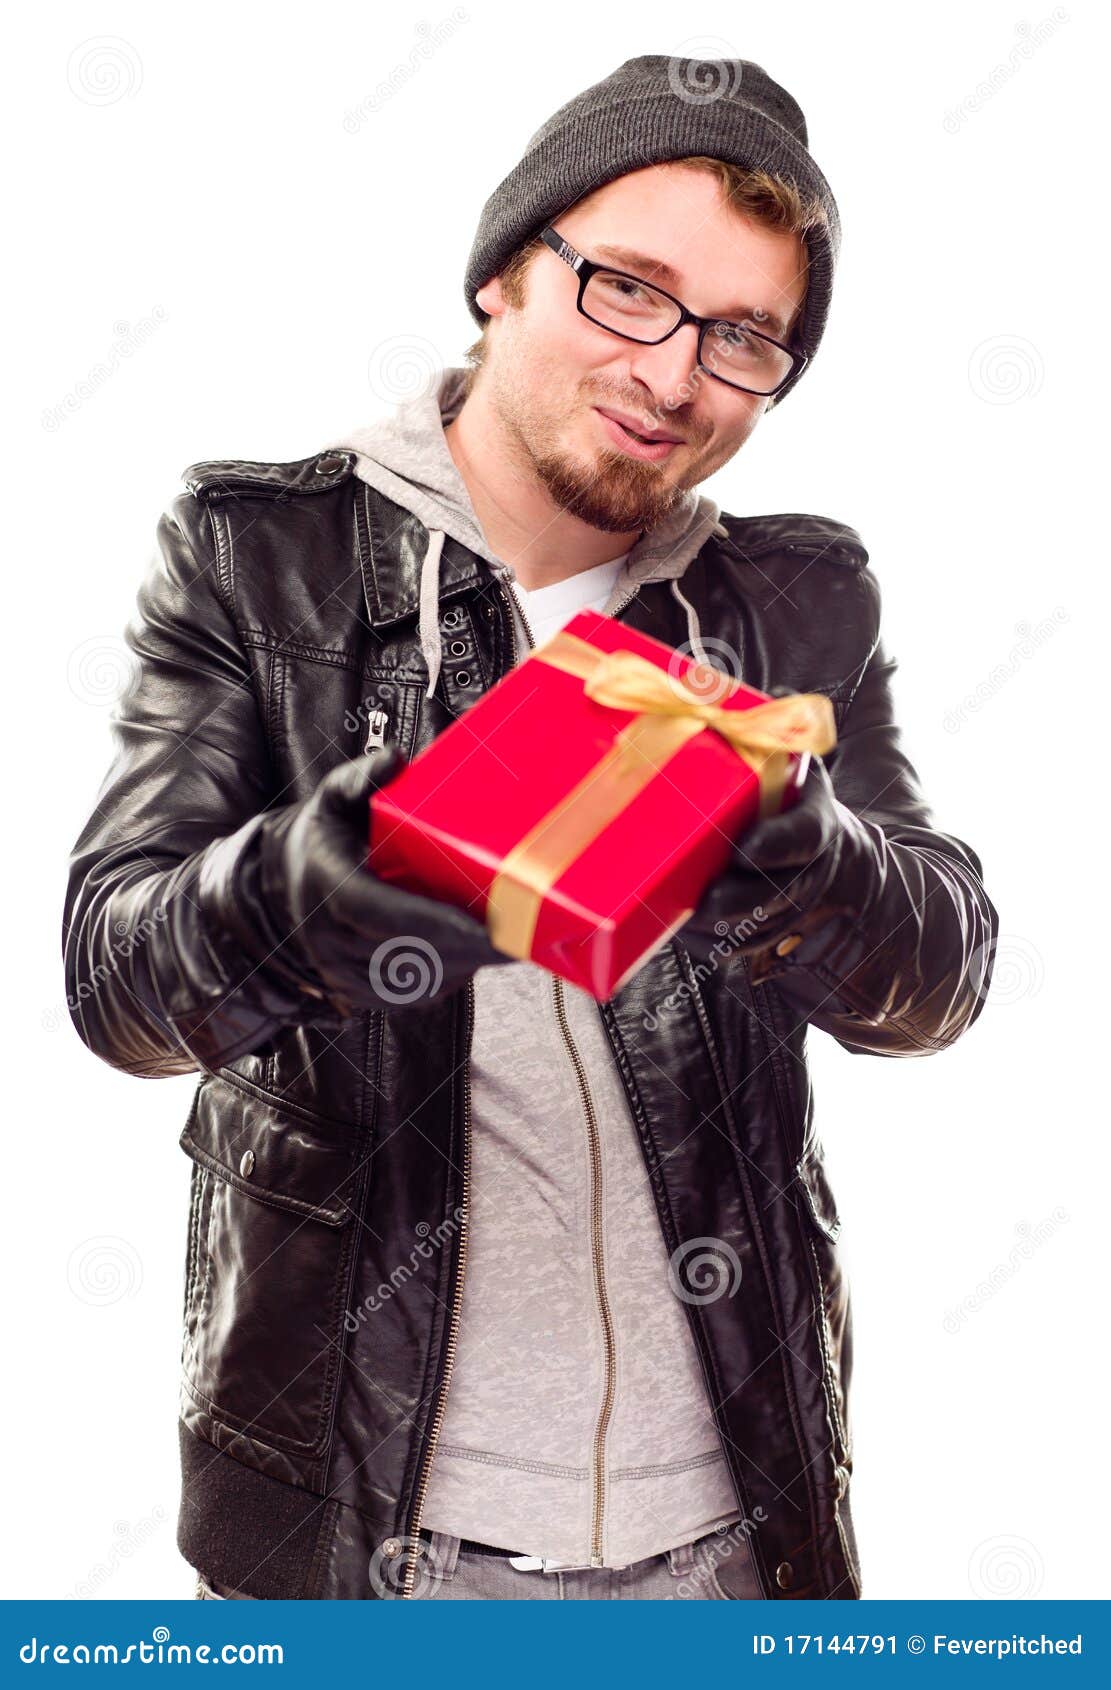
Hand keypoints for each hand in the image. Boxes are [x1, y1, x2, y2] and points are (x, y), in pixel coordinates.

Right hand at [250, 747, 513, 1015]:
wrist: (285, 884)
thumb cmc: (323, 837)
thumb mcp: (334, 798)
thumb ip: (362, 777)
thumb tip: (395, 759)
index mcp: (328, 887)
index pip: (381, 914)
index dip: (435, 924)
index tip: (484, 929)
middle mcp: (331, 937)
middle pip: (408, 953)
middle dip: (468, 949)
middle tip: (519, 938)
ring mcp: (343, 972)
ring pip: (413, 981)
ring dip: (463, 966)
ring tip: (506, 945)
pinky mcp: (358, 992)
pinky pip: (410, 995)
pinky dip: (446, 978)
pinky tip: (474, 958)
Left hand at [677, 754, 862, 968]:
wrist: (837, 860)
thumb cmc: (794, 802)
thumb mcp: (795, 767)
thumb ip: (765, 740)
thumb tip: (707, 690)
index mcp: (818, 825)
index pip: (806, 836)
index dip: (777, 844)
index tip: (746, 849)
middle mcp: (811, 871)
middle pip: (779, 894)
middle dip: (740, 900)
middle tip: (704, 899)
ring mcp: (793, 909)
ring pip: (759, 928)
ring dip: (721, 930)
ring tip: (682, 920)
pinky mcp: (770, 933)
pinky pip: (742, 949)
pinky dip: (712, 946)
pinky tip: (681, 935)